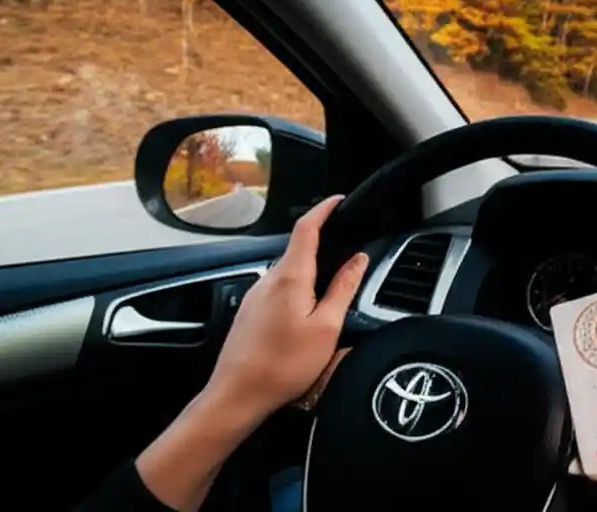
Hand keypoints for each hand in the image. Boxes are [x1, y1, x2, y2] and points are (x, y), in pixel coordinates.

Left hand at [136, 195, 367, 510]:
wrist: (237, 395)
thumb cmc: (282, 366)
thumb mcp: (326, 327)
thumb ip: (343, 289)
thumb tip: (358, 260)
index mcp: (290, 278)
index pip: (306, 229)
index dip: (323, 209)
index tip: (337, 201)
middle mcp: (268, 280)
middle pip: (298, 251)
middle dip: (322, 247)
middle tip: (345, 254)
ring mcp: (255, 296)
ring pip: (289, 274)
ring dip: (310, 275)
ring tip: (330, 295)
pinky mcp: (249, 313)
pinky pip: (278, 291)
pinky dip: (297, 292)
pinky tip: (305, 317)